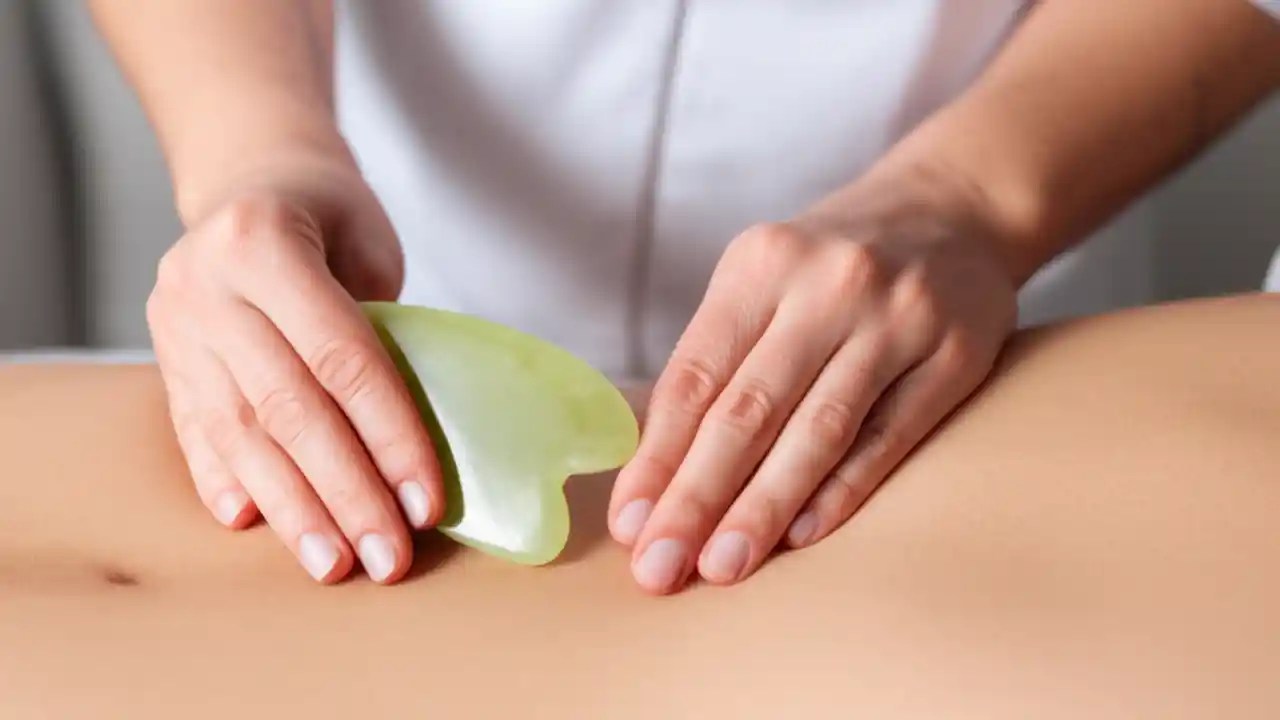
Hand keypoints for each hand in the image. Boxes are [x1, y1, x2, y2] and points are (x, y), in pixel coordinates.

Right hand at [148, 156, 444, 583]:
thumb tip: (408, 446)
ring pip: (238, 433)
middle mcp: (205, 285)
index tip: (424, 502)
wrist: (250, 177)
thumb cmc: (331, 214)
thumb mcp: (369, 248)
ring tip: (332, 566)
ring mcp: (174, 324)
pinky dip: (228, 481)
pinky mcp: (163, 356)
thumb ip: (382, 333)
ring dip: (291, 509)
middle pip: (287, 408)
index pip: (339, 359)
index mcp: (264, 242)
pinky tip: (253, 526)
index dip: (387, 436)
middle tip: (386, 558)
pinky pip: (195, 430)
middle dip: (344, 492)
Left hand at [609, 163, 1018, 592]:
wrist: (952, 211)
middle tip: (659, 567)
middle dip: (696, 497)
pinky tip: (800, 535)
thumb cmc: (830, 267)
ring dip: (763, 508)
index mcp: (760, 264)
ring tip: (722, 566)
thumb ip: (716, 360)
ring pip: (818, 430)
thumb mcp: (762, 280)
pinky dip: (841, 490)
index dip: (657, 457)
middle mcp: (826, 285)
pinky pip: (888, 437)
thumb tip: (656, 473)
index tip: (628, 523)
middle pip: (748, 409)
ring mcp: (896, 318)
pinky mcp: (955, 354)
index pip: (695, 376)